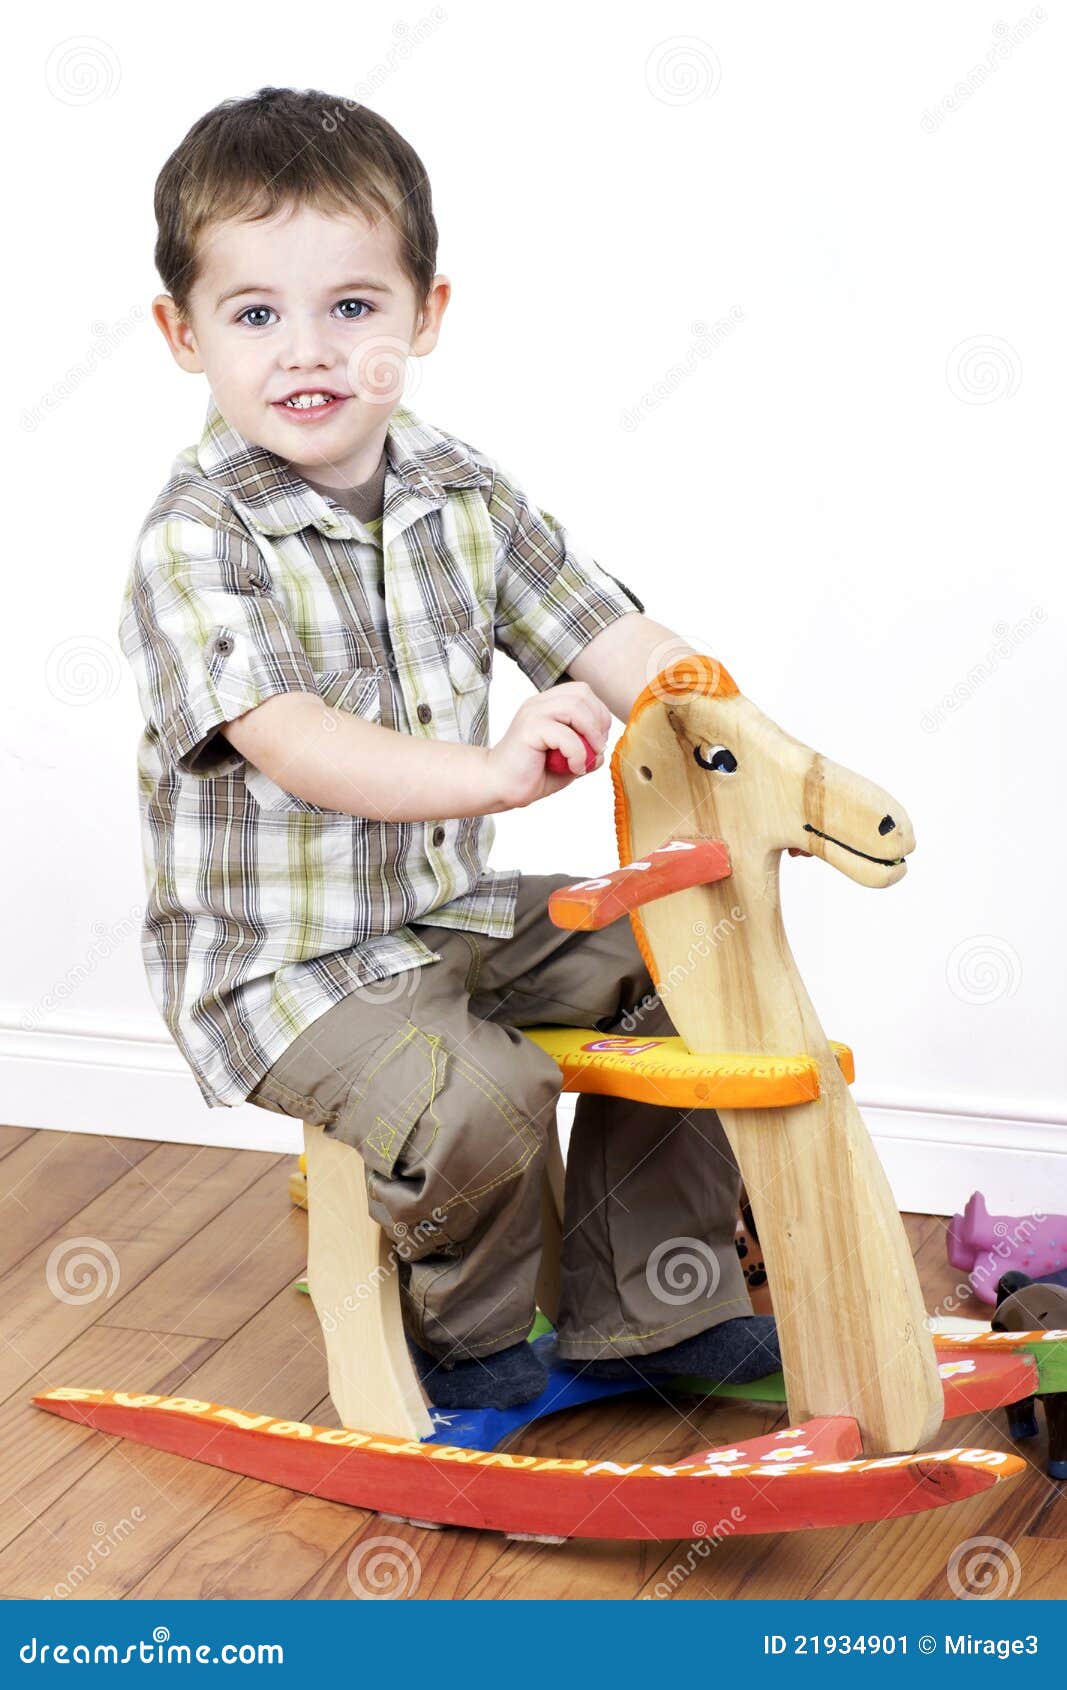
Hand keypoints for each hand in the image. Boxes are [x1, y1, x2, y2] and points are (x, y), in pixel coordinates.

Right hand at [483, 681, 611, 810]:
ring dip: (590, 734)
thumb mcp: (568, 761)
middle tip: (597, 748)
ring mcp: (532, 714)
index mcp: (547, 704)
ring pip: (574, 707)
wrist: (500, 787)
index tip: (599, 741)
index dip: (599, 713)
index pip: (583, 691)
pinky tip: (574, 768)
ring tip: (589, 757)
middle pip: (582, 693)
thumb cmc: (531, 774)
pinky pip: (564, 734)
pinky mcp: (528, 730)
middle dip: (598, 721)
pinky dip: (577, 753)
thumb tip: (603, 751)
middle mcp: (539, 704)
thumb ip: (587, 752)